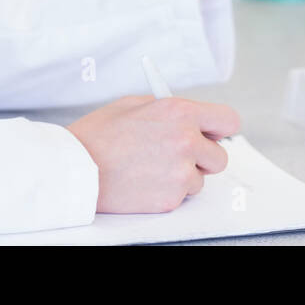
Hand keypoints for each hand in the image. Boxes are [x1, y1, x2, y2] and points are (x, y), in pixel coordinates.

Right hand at [67, 95, 239, 212]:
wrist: (76, 168)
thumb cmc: (99, 135)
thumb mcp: (134, 105)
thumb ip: (170, 109)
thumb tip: (193, 119)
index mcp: (179, 112)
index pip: (228, 120)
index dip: (220, 128)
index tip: (212, 133)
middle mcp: (186, 141)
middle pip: (220, 156)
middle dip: (203, 157)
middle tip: (180, 155)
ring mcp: (180, 172)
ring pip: (200, 179)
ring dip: (183, 176)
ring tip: (150, 168)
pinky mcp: (171, 198)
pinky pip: (182, 195)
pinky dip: (168, 191)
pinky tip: (144, 181)